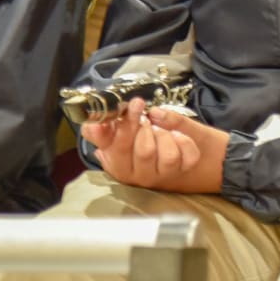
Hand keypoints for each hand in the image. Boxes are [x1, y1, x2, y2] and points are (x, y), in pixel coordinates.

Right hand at [85, 98, 226, 193]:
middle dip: (147, 127)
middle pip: (144, 150)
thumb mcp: (119, 132)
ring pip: (167, 154)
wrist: (176, 145)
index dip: (125, 125)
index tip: (134, 104)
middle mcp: (140, 176)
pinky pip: (187, 155)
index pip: (118, 148)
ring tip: (161, 130)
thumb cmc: (142, 137)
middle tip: (146, 117)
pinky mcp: (184, 170)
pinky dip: (184, 140)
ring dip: (165, 135)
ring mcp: (163, 176)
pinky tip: (178, 136)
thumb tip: (92, 125)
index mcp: (118, 165)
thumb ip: (104, 129)